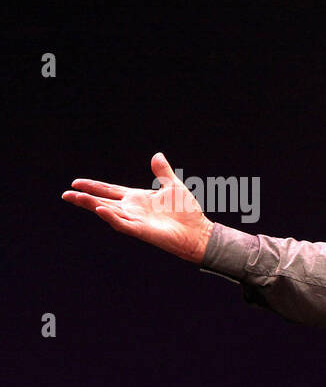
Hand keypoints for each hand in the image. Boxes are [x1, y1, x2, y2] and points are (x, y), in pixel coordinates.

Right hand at [62, 153, 212, 262]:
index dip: (94, 187)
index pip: (110, 191)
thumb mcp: (173, 187)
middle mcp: (132, 209)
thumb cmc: (187, 212)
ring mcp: (135, 220)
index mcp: (137, 198)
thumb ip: (162, 172)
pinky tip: (100, 210)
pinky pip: (122, 223)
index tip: (76, 183)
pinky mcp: (141, 230)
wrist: (198, 231)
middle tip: (66, 194)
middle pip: (103, 202)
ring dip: (91, 205)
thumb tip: (157, 155)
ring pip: (108, 212)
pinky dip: (111, 217)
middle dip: (84, 198)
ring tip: (75, 198)